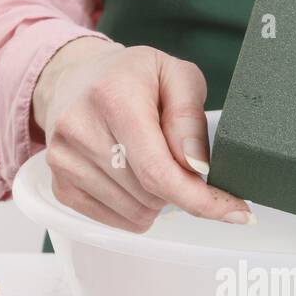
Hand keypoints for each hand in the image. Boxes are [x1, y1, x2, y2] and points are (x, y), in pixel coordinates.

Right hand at [32, 38, 251, 231]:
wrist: (74, 78)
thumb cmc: (130, 76)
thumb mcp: (175, 75)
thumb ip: (190, 117)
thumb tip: (197, 166)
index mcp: (113, 97)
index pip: (159, 171)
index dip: (201, 200)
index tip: (236, 212)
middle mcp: (80, 129)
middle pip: (150, 195)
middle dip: (180, 189)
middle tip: (182, 163)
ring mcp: (64, 161)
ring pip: (135, 212)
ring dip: (157, 200)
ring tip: (152, 163)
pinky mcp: (60, 185)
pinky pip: (114, 220)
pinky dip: (135, 208)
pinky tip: (134, 178)